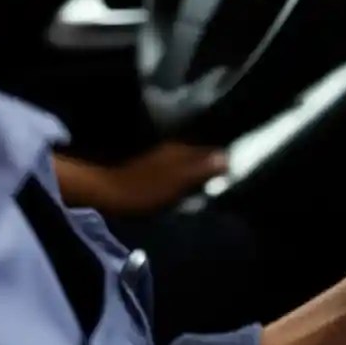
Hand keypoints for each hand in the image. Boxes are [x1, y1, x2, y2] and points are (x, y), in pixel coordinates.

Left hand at [55, 142, 228, 215]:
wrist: (108, 194)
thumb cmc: (145, 190)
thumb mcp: (178, 181)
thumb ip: (202, 169)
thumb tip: (227, 157)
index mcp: (181, 150)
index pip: (211, 150)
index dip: (225, 159)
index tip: (237, 170)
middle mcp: (173, 149)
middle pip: (201, 155)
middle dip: (214, 163)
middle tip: (228, 178)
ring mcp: (161, 159)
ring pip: (189, 162)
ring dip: (200, 171)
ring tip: (211, 183)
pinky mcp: (152, 170)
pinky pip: (178, 170)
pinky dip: (187, 177)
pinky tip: (189, 187)